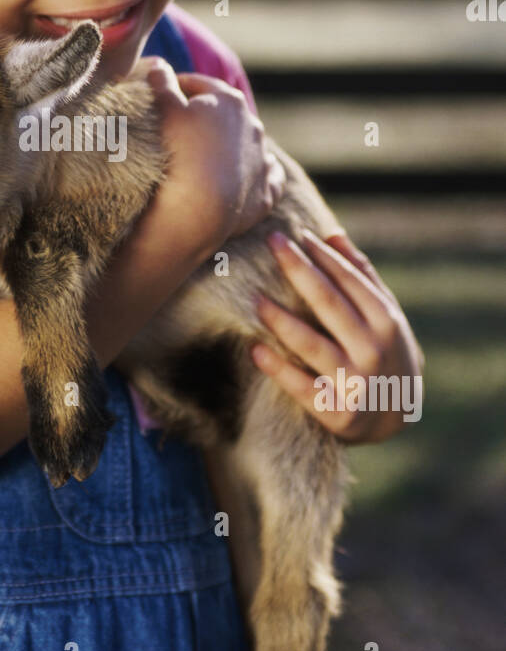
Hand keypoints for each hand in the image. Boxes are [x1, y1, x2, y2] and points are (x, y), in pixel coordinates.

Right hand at [131, 58, 285, 259]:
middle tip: (183, 126)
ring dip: (233, 144)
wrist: (198, 207)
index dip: (180, 85)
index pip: (201, 85)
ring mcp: (261, 159)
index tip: (165, 92)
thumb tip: (158, 64)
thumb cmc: (178, 152)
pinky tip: (252, 174)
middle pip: (227, 114)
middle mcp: (253, 125)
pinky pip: (269, 178)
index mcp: (229, 101)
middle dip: (208, 116)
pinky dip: (260, 173)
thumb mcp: (163, 109)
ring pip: (250, 144)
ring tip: (210, 155)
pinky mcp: (265, 191)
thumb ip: (161, 82)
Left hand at [249, 229, 424, 442]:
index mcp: (387, 321)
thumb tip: (333, 235)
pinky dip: (278, 369)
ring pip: (312, 345)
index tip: (294, 234)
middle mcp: (373, 350)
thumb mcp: (386, 316)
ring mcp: (356, 383)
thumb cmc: (385, 352)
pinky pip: (302, 388)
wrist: (395, 417)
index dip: (321, 256)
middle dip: (299, 269)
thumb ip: (362, 277)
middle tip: (272, 242)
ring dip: (281, 320)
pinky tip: (256, 349)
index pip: (350, 280)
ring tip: (255, 299)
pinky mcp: (338, 413)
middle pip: (329, 303)